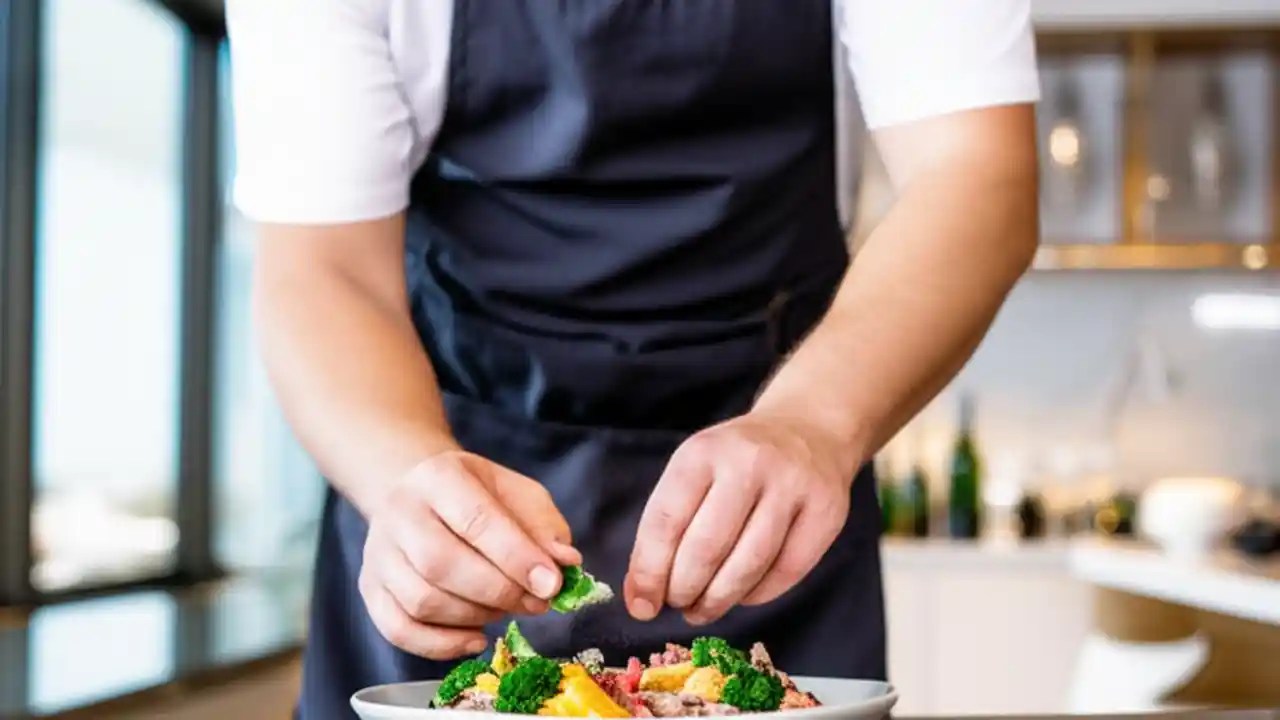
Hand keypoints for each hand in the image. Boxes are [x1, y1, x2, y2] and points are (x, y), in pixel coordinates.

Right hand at [360, 451, 580, 658]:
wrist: (420, 496)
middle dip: (498, 592)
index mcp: (438, 476)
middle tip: (536, 603)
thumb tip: (565, 563)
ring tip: (506, 609)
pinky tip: (475, 637)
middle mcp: (399, 511)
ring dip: (474, 616)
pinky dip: (441, 645)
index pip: (476, 520)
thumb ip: (544, 527)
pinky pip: (399, 630)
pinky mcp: (370, 588)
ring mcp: (378, 553)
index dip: (517, 557)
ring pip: (422, 601)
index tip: (552, 584)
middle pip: (441, 565)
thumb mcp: (518, 495)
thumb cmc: (478, 497)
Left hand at [624, 412, 857, 624]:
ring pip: (748, 565)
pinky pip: (786, 572)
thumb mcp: (695, 470)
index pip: (666, 521)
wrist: (808, 430)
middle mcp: (748, 464)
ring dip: (718, 600)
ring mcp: (792, 486)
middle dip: (684, 590)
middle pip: (706, 548)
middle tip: (677, 604)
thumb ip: (666, 525)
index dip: (649, 571)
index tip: (642, 605)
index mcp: (703, 452)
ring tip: (703, 609)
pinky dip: (757, 595)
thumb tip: (641, 596)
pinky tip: (742, 595)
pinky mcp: (826, 512)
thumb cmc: (737, 461)